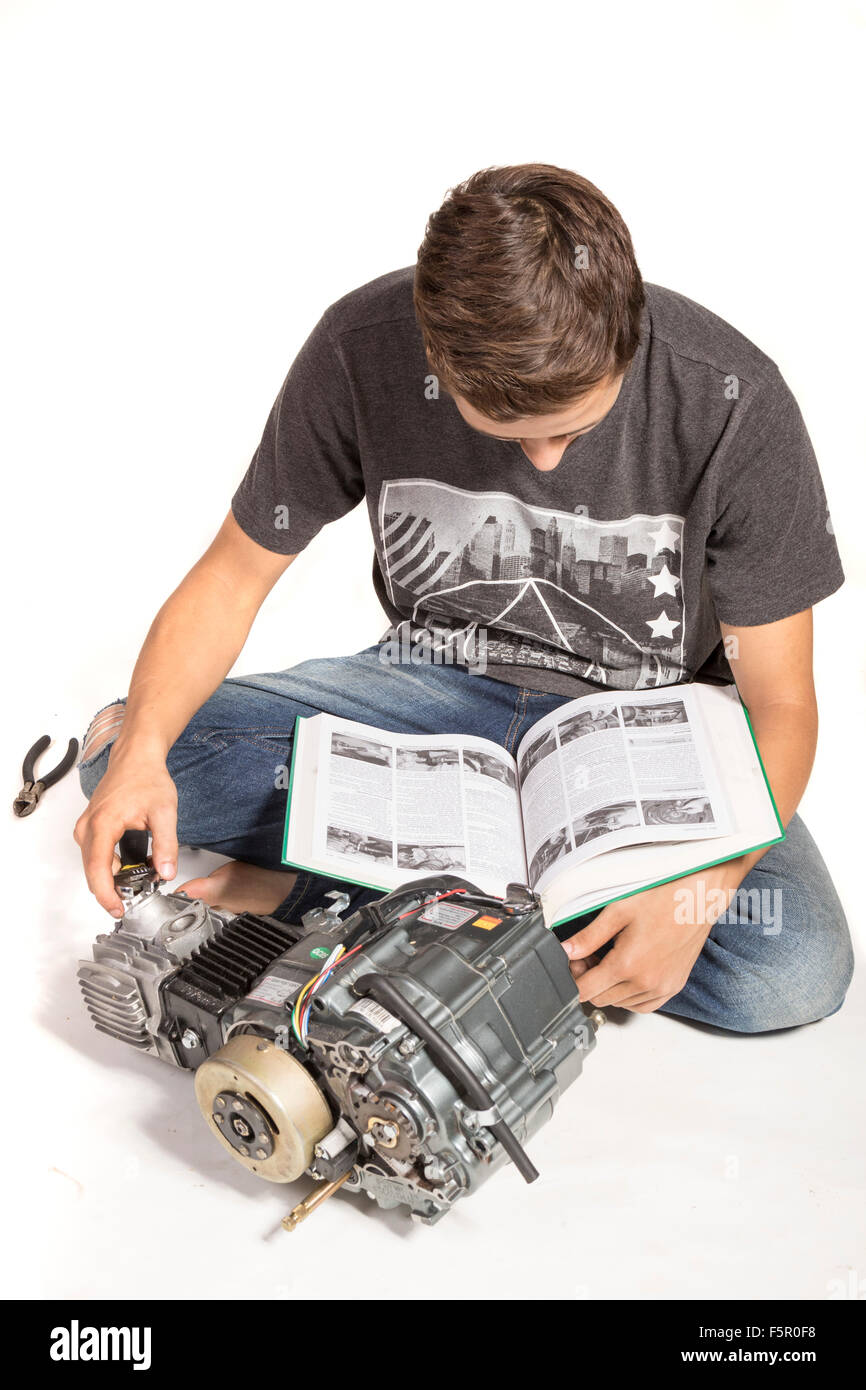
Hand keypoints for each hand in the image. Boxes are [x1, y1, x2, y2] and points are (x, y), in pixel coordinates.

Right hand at [73, 744, 177, 916]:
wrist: (136, 757)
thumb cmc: (146, 778)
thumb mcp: (165, 812)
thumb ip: (166, 845)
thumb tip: (166, 873)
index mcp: (103, 824)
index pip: (98, 869)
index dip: (106, 895)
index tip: (118, 909)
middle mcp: (88, 827)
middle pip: (93, 871)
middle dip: (112, 890)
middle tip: (136, 898)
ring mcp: (86, 826)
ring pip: (93, 864)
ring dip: (112, 877)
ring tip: (140, 877)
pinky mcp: (90, 826)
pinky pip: (95, 854)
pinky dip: (110, 865)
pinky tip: (131, 864)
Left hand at [560, 867, 737, 1012]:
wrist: (698, 898)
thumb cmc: (663, 898)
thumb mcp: (617, 911)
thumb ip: (588, 937)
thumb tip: (566, 951)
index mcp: (628, 965)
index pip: (585, 991)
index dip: (572, 978)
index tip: (573, 962)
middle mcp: (646, 982)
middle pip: (601, 999)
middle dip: (589, 981)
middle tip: (590, 956)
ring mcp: (662, 988)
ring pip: (621, 1004)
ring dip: (609, 988)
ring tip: (610, 960)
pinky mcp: (673, 986)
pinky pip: (643, 1005)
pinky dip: (630, 996)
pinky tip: (628, 974)